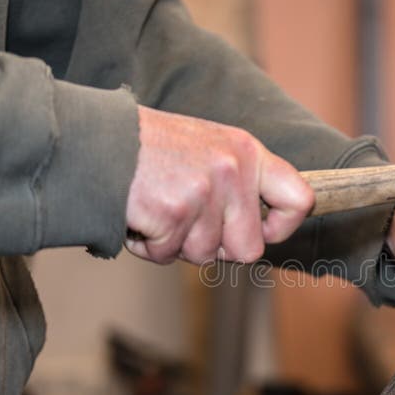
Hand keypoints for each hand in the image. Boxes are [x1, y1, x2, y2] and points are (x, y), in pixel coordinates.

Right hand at [125, 106, 313, 263]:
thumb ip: (240, 181)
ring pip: (206, 255)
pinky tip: (141, 214)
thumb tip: (263, 228)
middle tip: (190, 222)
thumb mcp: (209, 147)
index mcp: (247, 152)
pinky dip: (150, 245)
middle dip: (219, 247)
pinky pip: (169, 255)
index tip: (264, 230)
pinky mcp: (174, 212)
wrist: (94, 139)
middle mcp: (233, 170)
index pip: (300, 199)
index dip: (283, 227)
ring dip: (177, 243)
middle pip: (249, 249)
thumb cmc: (151, 148)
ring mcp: (204, 192)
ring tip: (159, 208)